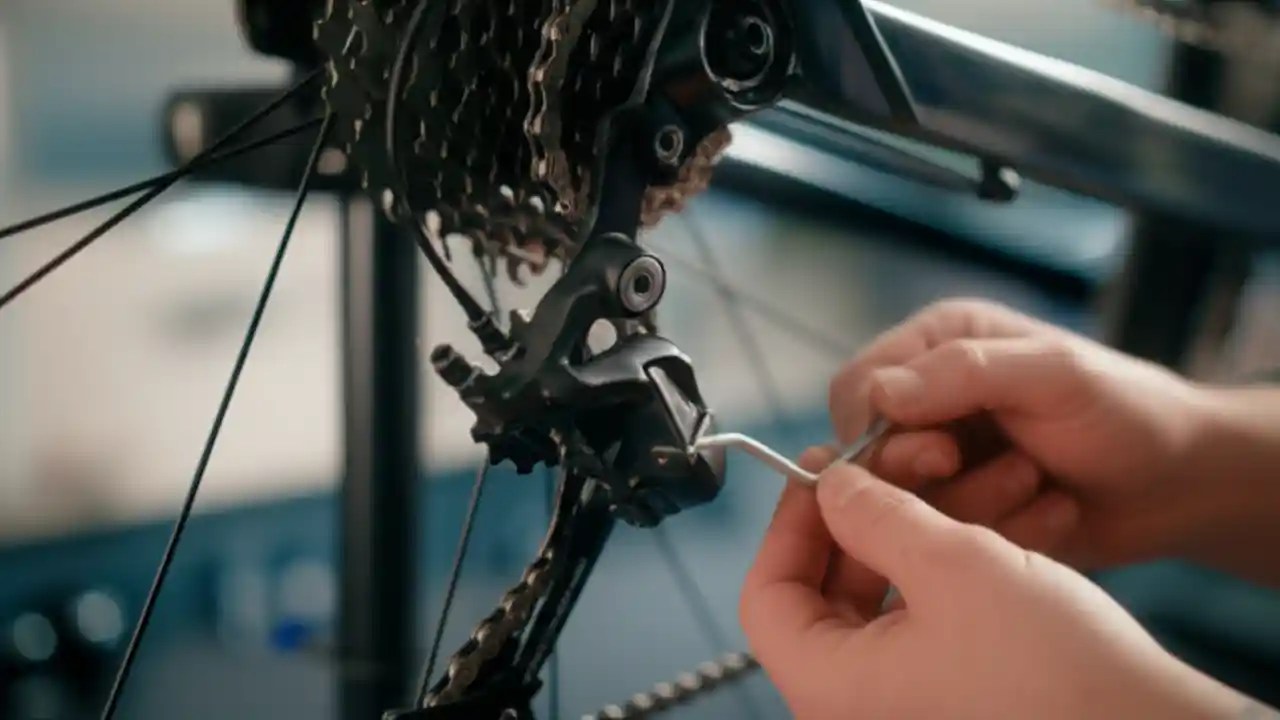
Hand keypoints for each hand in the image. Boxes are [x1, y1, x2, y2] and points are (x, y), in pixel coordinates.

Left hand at [739, 452, 1248, 719]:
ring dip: (939, 531)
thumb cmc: (1058, 676)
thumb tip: (830, 486)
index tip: (826, 470)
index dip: (793, 522)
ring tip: (998, 479)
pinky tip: (1023, 520)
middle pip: (832, 591)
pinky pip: (937, 624)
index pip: (767, 596)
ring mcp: (908, 708)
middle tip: (912, 461)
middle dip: (882, 514)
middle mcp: (857, 708)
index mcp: (828, 688)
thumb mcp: (952, 564)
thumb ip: (874, 515)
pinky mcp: (959, 702)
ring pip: (894, 598)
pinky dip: (967, 572)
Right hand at [829, 298, 1213, 569]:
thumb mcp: (1052, 374)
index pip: (858, 386)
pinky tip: (1049, 512)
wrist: (1183, 484)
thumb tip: (878, 394)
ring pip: (899, 500)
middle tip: (998, 471)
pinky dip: (993, 530)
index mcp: (938, 344)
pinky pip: (938, 534)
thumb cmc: (1127, 410)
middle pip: (868, 450)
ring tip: (1038, 485)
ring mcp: (942, 457)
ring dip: (972, 504)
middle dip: (927, 474)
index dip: (877, 430)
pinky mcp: (959, 509)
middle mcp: (928, 398)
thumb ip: (963, 374)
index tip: (939, 456)